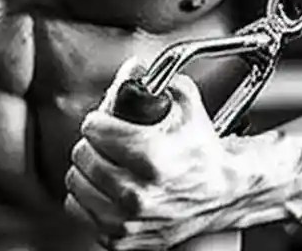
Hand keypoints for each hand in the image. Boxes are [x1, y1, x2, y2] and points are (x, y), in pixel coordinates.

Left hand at [64, 59, 243, 249]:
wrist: (225, 193)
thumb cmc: (205, 154)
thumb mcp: (187, 106)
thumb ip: (159, 80)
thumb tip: (134, 68)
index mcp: (152, 158)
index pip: (93, 129)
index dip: (100, 120)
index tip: (106, 121)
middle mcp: (138, 194)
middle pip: (82, 155)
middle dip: (93, 144)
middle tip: (107, 142)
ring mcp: (129, 221)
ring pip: (76, 183)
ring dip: (87, 170)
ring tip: (106, 163)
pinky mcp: (123, 239)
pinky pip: (80, 211)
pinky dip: (89, 199)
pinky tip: (106, 188)